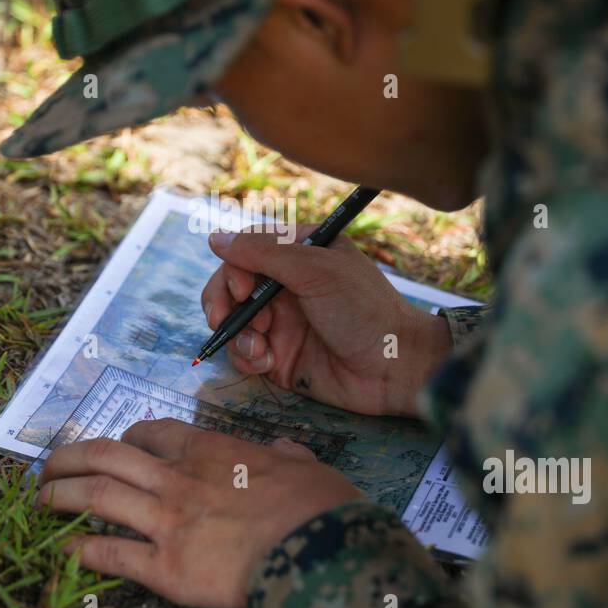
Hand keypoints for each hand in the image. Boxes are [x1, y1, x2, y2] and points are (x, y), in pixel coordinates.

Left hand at [37, 421, 361, 607]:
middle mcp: (177, 479)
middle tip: (49, 467)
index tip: (116, 446)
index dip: (125, 438)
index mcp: (209, 450)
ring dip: (60, 495)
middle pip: (106, 456)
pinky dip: (81, 549)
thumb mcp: (306, 466)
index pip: (150, 433)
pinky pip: (110, 553)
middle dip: (69, 457)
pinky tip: (65, 550)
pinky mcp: (164, 568)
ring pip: (96, 496)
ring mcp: (166, 522)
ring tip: (39, 500)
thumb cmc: (320, 507)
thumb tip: (281, 447)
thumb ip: (285, 454)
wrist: (319, 552)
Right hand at [201, 226, 451, 416]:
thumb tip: (214, 239)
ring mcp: (282, 323)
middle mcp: (287, 285)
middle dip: (221, 302)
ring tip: (259, 348)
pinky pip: (244, 353)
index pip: (248, 249)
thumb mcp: (316, 270)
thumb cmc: (363, 309)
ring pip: (233, 321)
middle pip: (231, 286)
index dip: (234, 268)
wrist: (393, 368)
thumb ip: (264, 253)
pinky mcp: (279, 357)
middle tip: (222, 319)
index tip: (241, 290)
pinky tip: (266, 363)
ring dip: (236, 334)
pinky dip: (246, 357)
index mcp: (300, 254)